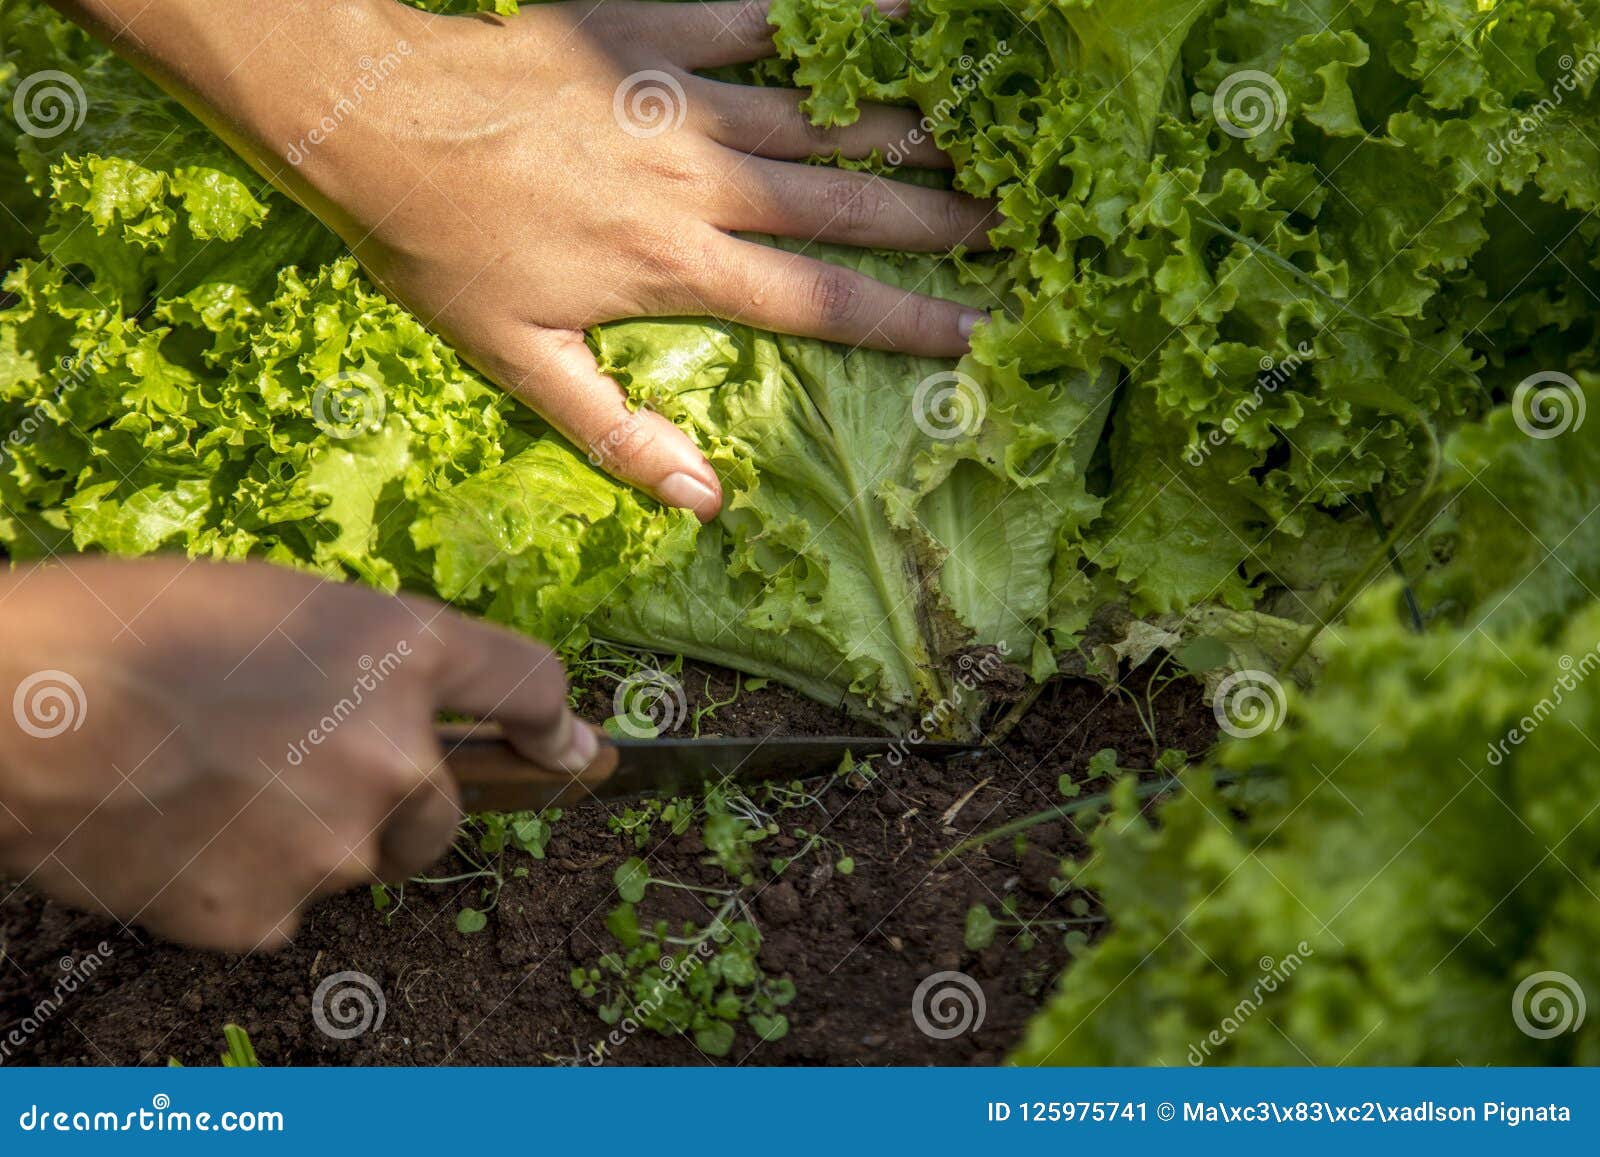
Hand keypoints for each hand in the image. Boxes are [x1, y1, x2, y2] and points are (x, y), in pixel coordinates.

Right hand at [0, 557, 612, 951]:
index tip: (569, 749)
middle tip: (305, 767)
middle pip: (446, 807)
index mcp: (404, 652)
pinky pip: (288, 906)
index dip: (554, 723)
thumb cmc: (134, 626)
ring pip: (364, 859)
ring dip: (321, 838)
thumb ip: (378, 660)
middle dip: (399, 797)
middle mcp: (395, 754)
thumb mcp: (284, 605)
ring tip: (224, 790)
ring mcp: (334, 844)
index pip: (531, 688)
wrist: (8, 710)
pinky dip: (251, 880)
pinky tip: (188, 833)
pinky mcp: (266, 915)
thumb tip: (426, 719)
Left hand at [53, 0, 995, 521]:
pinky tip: (892, 15)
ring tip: (969, 135)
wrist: (372, 120)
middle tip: (1003, 216)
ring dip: (897, 127)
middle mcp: (699, 182)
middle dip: (927, 216)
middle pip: (839, 205)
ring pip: (813, 118)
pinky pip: (750, 20)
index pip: (817, 304)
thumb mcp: (517, 365)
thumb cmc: (441, 250)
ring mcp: (679, 101)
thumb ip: (618, 434)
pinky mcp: (647, 37)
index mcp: (677, 267)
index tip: (974, 327)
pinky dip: (819, 20)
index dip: (903, 319)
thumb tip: (702, 503)